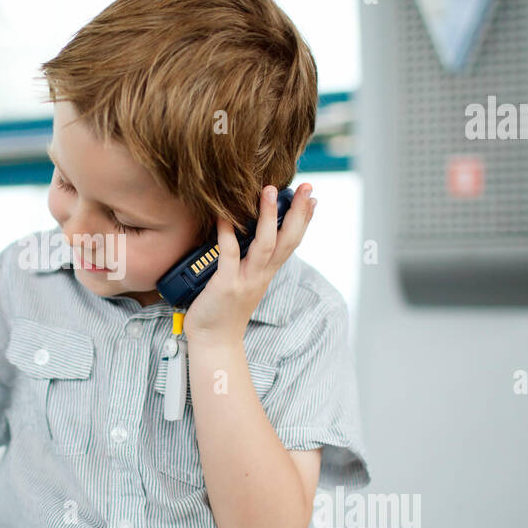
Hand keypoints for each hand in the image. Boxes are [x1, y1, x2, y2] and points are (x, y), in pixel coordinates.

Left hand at [181, 183, 315, 346]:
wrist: (214, 340)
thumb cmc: (225, 309)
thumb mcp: (246, 281)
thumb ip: (252, 260)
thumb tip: (250, 233)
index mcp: (267, 272)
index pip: (293, 241)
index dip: (304, 220)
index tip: (312, 198)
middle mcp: (262, 274)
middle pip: (288, 240)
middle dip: (298, 213)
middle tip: (305, 187)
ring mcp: (246, 279)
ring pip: (265, 245)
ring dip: (269, 217)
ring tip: (269, 191)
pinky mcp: (226, 285)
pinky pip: (229, 254)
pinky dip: (227, 233)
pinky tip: (224, 215)